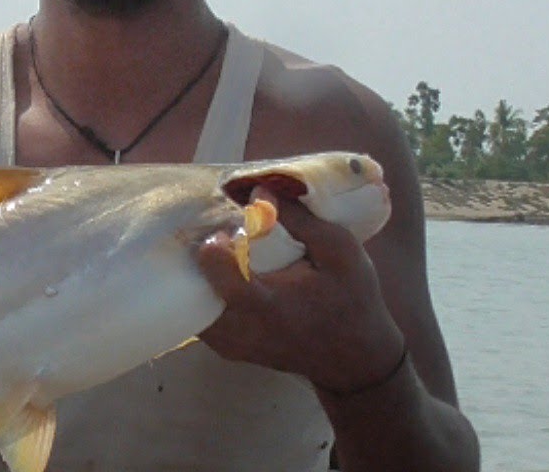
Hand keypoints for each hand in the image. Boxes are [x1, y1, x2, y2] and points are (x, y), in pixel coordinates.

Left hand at [193, 192, 405, 394]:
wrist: (356, 358)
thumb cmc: (352, 300)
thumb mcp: (340, 251)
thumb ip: (299, 220)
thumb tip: (257, 190)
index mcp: (266, 304)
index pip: (215, 268)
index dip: (216, 242)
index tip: (232, 231)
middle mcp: (239, 329)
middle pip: (194, 284)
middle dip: (203, 257)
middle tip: (224, 240)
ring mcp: (230, 345)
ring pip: (193, 302)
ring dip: (203, 276)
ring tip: (228, 259)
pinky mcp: (228, 350)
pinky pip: (202, 316)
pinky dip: (208, 295)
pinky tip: (231, 279)